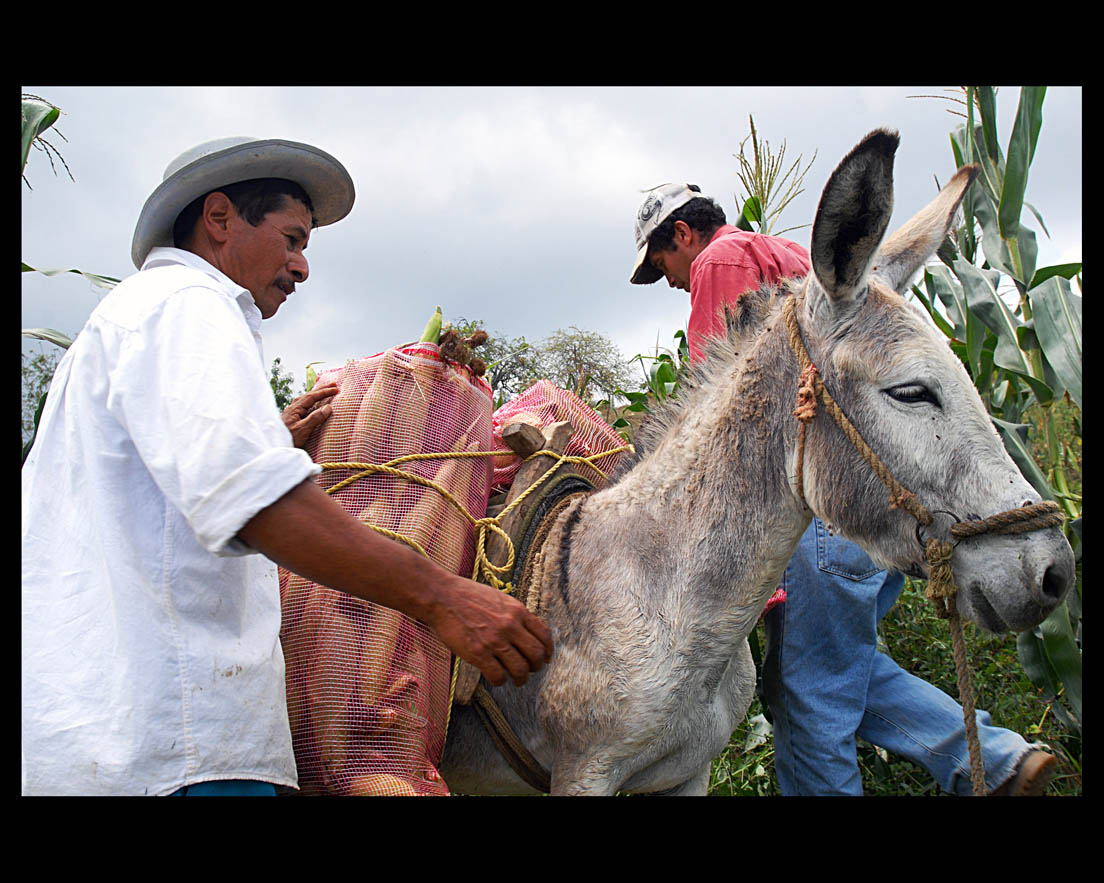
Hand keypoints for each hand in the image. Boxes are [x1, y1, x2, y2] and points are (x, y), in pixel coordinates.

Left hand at [282, 381, 337, 447]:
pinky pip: (303, 405)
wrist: (274, 448)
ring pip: (304, 399)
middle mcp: (292, 409)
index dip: (324, 392)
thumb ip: (315, 418)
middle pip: (308, 395)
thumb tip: (328, 407)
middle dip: (321, 389)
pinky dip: (310, 401)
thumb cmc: (288, 440)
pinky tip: (312, 404)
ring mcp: (291, 413)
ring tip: (324, 391)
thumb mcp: (303, 430)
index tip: (335, 389)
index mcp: (294, 409)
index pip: (311, 397)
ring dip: (316, 394)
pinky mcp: (291, 419)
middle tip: (333, 384)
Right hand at [428, 576, 554, 687]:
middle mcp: (510, 626)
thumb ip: (515, 614)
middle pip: (536, 655)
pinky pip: (498, 676)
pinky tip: (497, 679)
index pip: (544, 635)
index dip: (547, 651)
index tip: (545, 658)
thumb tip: (527, 632)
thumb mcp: (500, 599)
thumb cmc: (468, 596)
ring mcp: (494, 640)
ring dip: (521, 678)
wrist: (442, 597)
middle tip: (531, 671)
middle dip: (536, 667)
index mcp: (517, 611)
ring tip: (516, 680)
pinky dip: (500, 681)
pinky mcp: (478, 653)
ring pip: (520, 669)